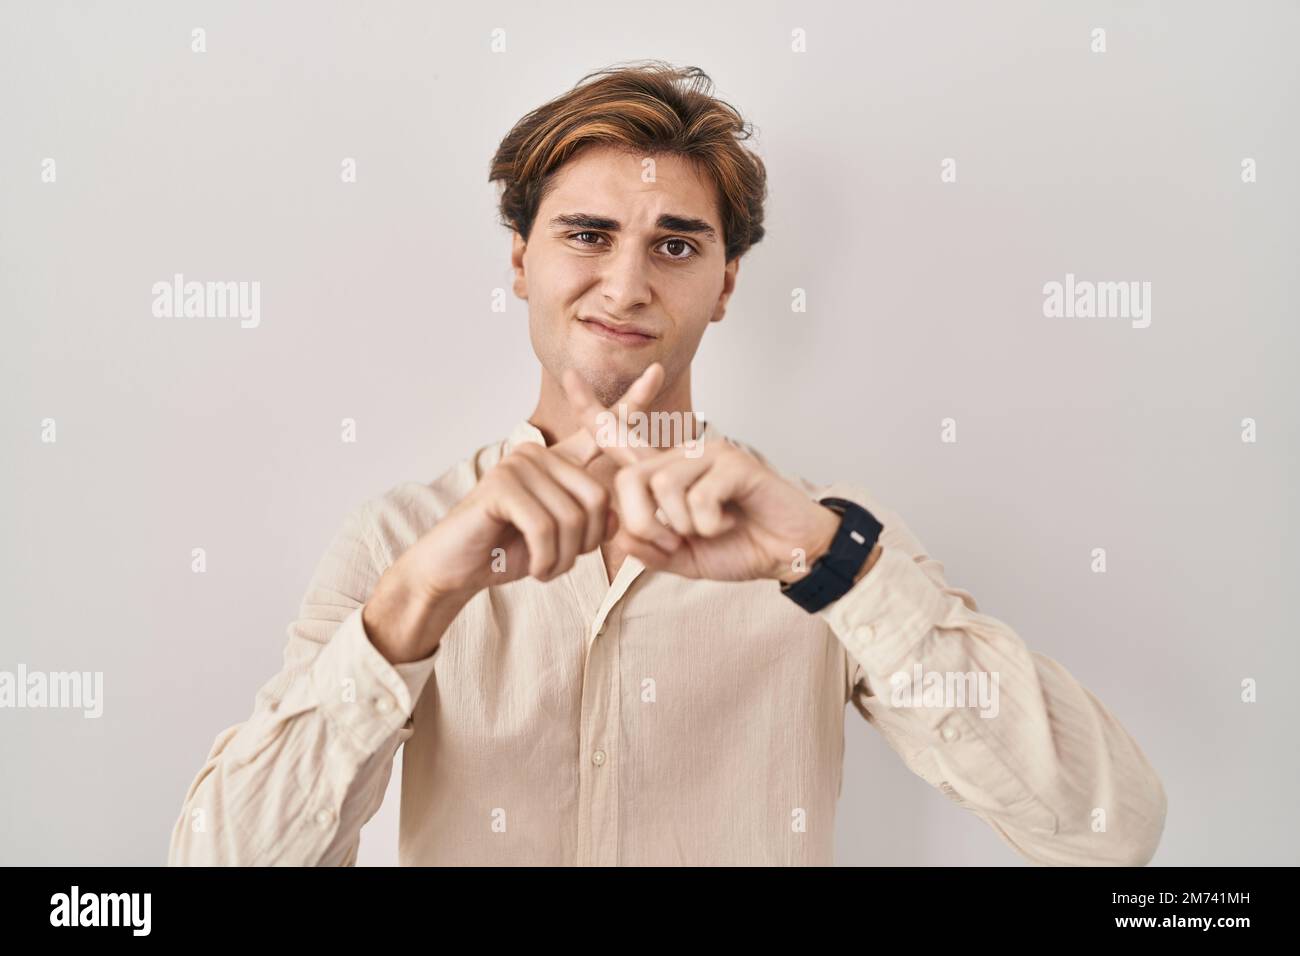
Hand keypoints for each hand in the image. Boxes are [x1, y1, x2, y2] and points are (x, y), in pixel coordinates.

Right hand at [393, 363, 682, 600]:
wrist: (456, 570)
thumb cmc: (508, 551)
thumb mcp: (563, 539)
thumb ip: (593, 521)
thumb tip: (619, 514)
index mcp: (557, 461)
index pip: (600, 431)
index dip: (631, 404)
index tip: (656, 373)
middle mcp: (539, 453)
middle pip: (597, 499)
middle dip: (584, 545)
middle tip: (558, 561)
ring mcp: (518, 464)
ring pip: (574, 519)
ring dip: (563, 558)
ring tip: (543, 565)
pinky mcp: (502, 484)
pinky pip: (546, 529)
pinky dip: (546, 560)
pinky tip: (534, 567)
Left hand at [561, 373, 841, 582]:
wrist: (790, 551)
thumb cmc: (741, 547)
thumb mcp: (684, 558)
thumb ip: (649, 550)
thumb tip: (620, 538)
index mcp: (667, 474)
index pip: (622, 438)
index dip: (594, 411)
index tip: (569, 378)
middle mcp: (684, 455)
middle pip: (630, 480)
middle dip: (641, 523)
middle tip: (670, 543)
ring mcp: (710, 454)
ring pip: (663, 488)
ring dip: (682, 527)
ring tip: (710, 531)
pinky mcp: (734, 462)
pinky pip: (697, 497)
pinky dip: (709, 524)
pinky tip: (730, 521)